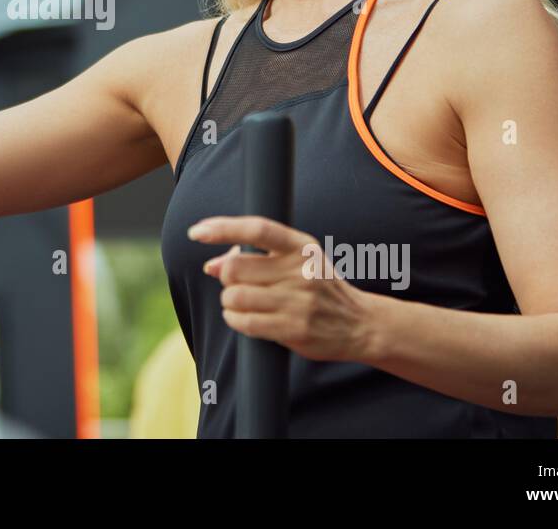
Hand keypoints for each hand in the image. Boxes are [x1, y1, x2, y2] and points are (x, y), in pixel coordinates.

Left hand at [189, 215, 376, 362]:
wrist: (360, 324)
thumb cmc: (320, 287)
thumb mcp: (298, 261)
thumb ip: (257, 258)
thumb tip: (211, 264)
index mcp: (301, 246)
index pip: (257, 229)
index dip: (223, 228)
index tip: (196, 231)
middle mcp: (300, 271)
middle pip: (234, 269)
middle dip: (226, 277)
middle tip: (237, 284)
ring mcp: (298, 301)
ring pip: (234, 297)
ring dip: (229, 302)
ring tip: (242, 303)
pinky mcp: (293, 329)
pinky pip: (244, 322)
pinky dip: (235, 320)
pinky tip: (244, 318)